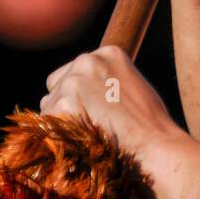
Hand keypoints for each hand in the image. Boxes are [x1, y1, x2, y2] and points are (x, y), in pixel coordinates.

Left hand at [40, 47, 182, 168]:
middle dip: (66, 104)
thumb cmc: (150, 125)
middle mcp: (87, 60)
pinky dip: (56, 138)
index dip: (80, 94)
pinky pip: (45, 126)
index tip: (93, 109)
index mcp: (108, 52)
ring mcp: (73, 82)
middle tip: (88, 126)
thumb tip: (83, 95)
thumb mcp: (132, 86)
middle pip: (56, 85)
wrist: (155, 146)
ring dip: (60, 122)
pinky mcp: (62, 106)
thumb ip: (105, 82)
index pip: (74, 70)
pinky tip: (80, 144)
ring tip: (89, 136)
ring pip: (49, 106)